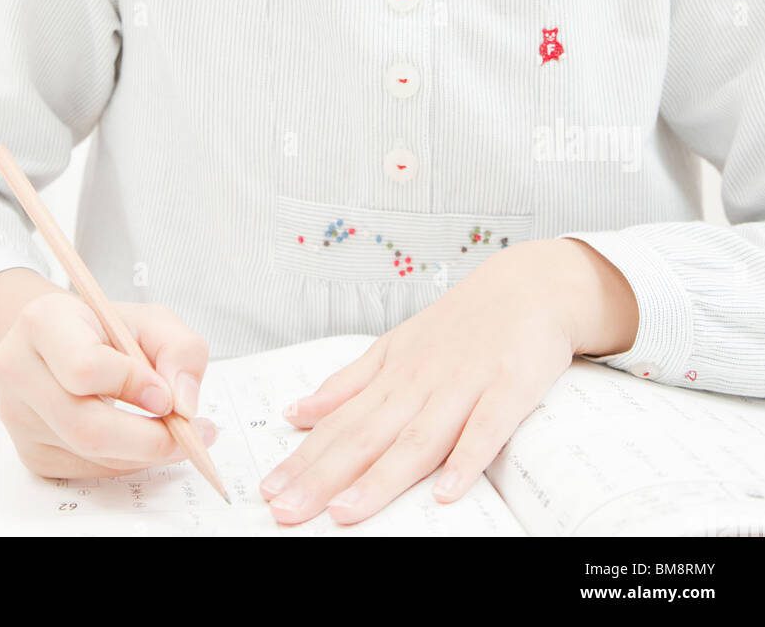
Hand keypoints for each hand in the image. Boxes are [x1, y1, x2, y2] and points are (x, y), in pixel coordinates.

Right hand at [0, 294, 217, 478]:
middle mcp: (18, 369)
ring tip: (176, 434)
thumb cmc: (104, 328)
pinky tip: (141, 440)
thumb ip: (180, 349)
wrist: (57, 343)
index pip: (84, 367)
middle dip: (149, 438)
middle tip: (191, 434)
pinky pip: (86, 471)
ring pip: (89, 454)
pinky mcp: (30, 452)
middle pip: (85, 425)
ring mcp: (18, 417)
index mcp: (44, 322)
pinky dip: (125, 461)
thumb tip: (183, 403)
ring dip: (144, 454)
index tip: (166, 395)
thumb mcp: (149, 319)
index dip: (132, 386)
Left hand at [258, 238, 635, 525]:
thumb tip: (296, 413)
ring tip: (345, 513)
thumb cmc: (461, 324)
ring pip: (417, 439)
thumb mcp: (395, 345)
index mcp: (391, 375)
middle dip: (323, 477)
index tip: (269, 491)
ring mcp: (463, 386)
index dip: (303, 460)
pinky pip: (486, 430)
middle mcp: (419, 382)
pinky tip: (445, 493)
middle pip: (366, 435)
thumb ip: (348, 383)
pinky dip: (466, 460)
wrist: (528, 285)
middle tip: (285, 510)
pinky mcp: (508, 389)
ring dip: (379, 478)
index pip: (339, 424)